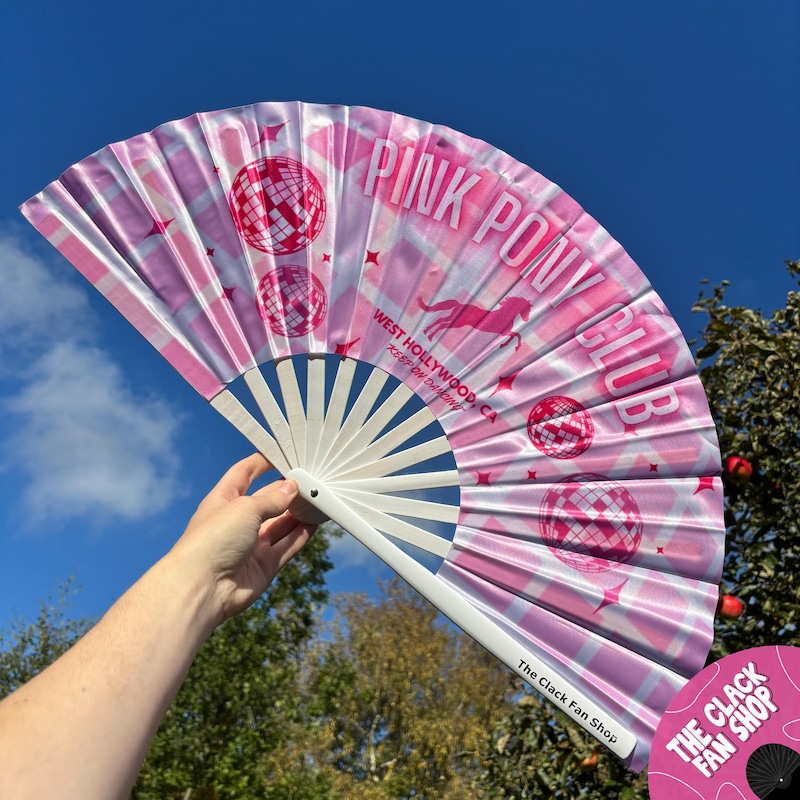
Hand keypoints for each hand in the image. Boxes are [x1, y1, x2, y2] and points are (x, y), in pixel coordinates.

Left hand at [170, 454, 315, 625]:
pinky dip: (302, 535)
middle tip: (311, 479)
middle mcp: (237, 522)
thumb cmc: (213, 540)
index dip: (261, 463)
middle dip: (287, 490)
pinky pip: (287, 546)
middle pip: (267, 500)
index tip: (282, 454)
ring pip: (280, 524)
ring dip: (298, 512)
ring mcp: (251, 544)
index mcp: (223, 500)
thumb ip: (272, 499)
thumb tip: (293, 488)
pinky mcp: (264, 565)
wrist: (202, 589)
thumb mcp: (245, 508)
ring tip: (320, 498)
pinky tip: (316, 523)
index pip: (243, 474)